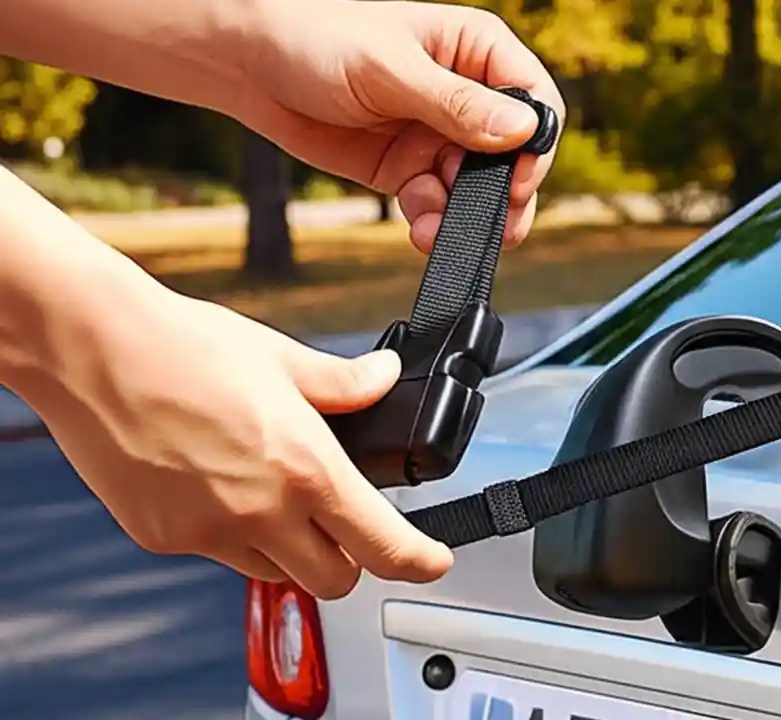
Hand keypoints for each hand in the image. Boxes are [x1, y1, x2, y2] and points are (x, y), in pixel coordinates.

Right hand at [24, 288, 451, 599]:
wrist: (92, 349)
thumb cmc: (182, 346)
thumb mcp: (283, 358)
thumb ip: (344, 384)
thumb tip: (382, 380)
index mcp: (306, 468)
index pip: (383, 544)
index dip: (419, 561)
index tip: (433, 562)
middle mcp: (262, 511)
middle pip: (334, 580)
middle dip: (350, 560)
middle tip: (345, 524)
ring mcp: (209, 533)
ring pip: (276, 575)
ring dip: (292, 552)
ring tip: (273, 495)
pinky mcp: (164, 539)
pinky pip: (219, 557)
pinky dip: (233, 537)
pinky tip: (218, 487)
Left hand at [234, 0, 564, 252]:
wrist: (247, 63)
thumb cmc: (316, 36)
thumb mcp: (389, 68)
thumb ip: (456, 104)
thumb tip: (520, 133)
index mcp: (476, 51)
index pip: (534, 101)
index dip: (535, 145)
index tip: (517, 180)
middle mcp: (466, 95)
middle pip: (513, 156)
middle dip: (504, 195)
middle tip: (495, 225)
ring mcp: (437, 135)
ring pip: (477, 190)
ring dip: (466, 217)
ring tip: (440, 233)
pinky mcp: (407, 169)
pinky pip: (436, 205)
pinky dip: (433, 223)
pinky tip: (420, 230)